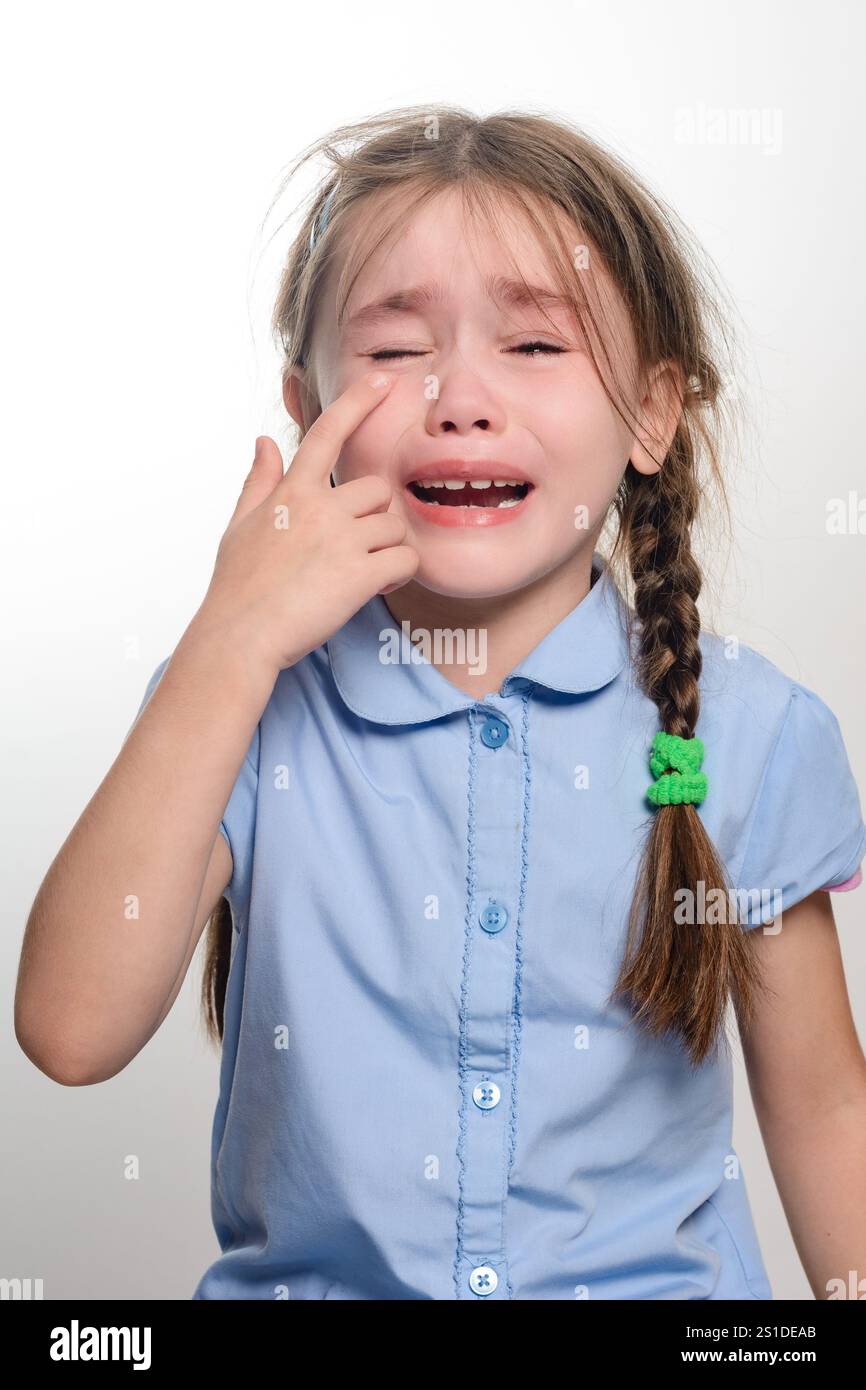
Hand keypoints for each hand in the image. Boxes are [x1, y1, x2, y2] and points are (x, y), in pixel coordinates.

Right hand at [197, 373, 419, 675]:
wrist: (240, 636)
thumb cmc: (237, 587)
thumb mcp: (239, 526)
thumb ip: (260, 481)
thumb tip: (264, 441)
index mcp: (291, 492)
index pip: (327, 434)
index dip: (358, 403)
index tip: (383, 382)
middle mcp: (319, 507)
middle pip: (377, 490)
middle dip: (375, 519)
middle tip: (357, 550)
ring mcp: (341, 539)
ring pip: (394, 525)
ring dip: (388, 549)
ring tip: (364, 574)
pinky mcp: (360, 573)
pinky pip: (405, 559)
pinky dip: (400, 574)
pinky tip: (378, 587)